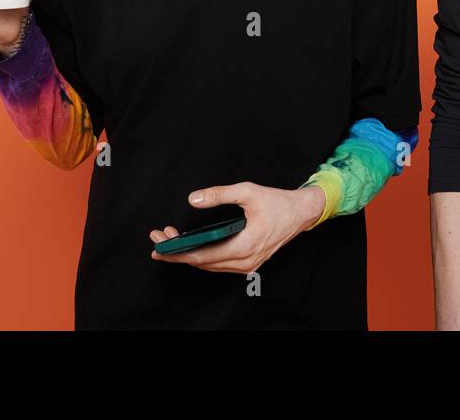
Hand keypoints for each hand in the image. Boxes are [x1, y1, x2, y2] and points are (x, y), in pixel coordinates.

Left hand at [148, 181, 325, 272]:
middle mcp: (245, 262)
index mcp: (244, 246)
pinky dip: (203, 256)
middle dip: (178, 252)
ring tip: (171, 240)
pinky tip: (192, 245)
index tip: (160, 246)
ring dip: (189, 255)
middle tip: (158, 239)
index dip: (178, 252)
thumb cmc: (277, 203)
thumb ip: (219, 194)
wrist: (301, 213)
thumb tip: (193, 199)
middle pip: (202, 263)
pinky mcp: (248, 264)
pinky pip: (220, 265)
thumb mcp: (248, 191)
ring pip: (210, 266)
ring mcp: (247, 266)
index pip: (202, 256)